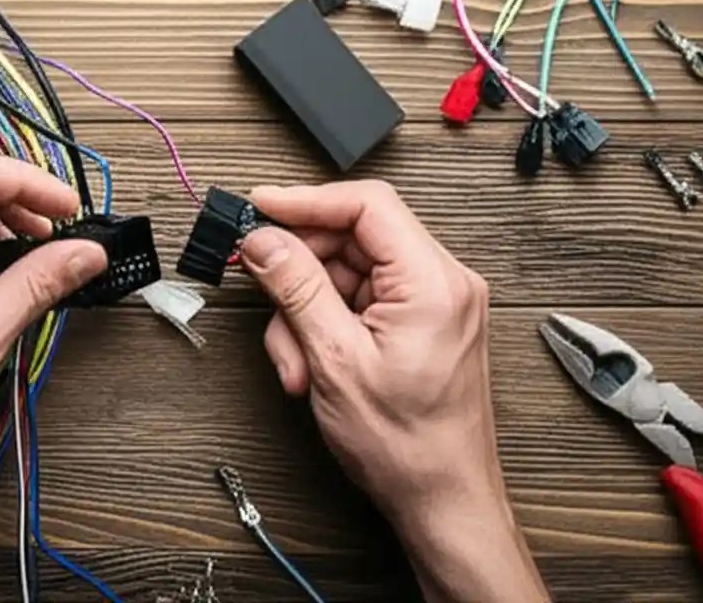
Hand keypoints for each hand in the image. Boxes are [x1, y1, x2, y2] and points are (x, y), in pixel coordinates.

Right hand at [240, 182, 544, 602]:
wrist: (442, 500)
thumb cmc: (408, 446)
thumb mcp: (334, 360)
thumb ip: (297, 289)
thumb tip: (266, 241)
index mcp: (434, 282)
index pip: (366, 206)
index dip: (305, 201)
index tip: (260, 209)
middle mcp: (442, 284)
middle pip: (352, 240)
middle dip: (299, 272)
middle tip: (259, 286)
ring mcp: (432, 305)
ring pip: (346, 275)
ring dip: (306, 312)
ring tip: (297, 363)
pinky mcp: (418, 326)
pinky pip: (359, 303)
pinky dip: (325, 329)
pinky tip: (312, 368)